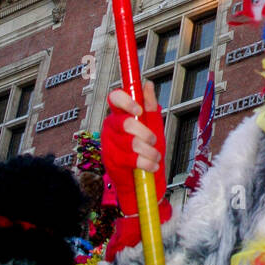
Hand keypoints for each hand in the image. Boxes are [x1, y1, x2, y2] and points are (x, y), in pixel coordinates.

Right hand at [101, 81, 170, 260]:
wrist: (144, 180)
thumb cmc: (147, 148)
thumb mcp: (154, 124)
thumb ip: (150, 105)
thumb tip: (147, 84)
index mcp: (120, 114)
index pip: (115, 98)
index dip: (126, 101)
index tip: (139, 110)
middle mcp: (111, 127)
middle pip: (125, 123)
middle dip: (144, 133)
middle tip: (153, 141)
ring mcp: (109, 145)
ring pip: (131, 143)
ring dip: (149, 151)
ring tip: (155, 156)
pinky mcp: (111, 162)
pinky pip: (131, 160)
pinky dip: (146, 163)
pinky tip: (152, 165)